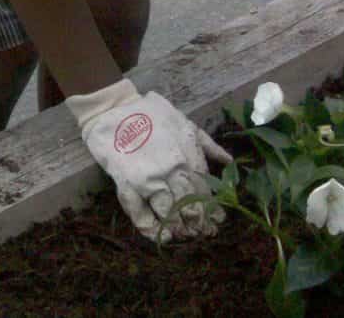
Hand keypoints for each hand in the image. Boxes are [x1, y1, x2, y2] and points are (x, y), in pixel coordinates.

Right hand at [66, 79, 227, 242]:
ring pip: (169, 212)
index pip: (206, 191)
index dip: (212, 211)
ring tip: (182, 235)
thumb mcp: (185, 122)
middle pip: (190, 205)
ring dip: (178, 228)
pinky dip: (149, 227)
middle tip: (199, 234)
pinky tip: (159, 237)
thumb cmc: (150, 113)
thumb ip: (208, 144)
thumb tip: (230, 162)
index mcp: (189, 156)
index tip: (216, 222)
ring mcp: (149, 178)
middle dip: (197, 223)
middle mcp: (173, 170)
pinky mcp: (126, 182)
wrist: (113, 107)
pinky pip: (139, 211)